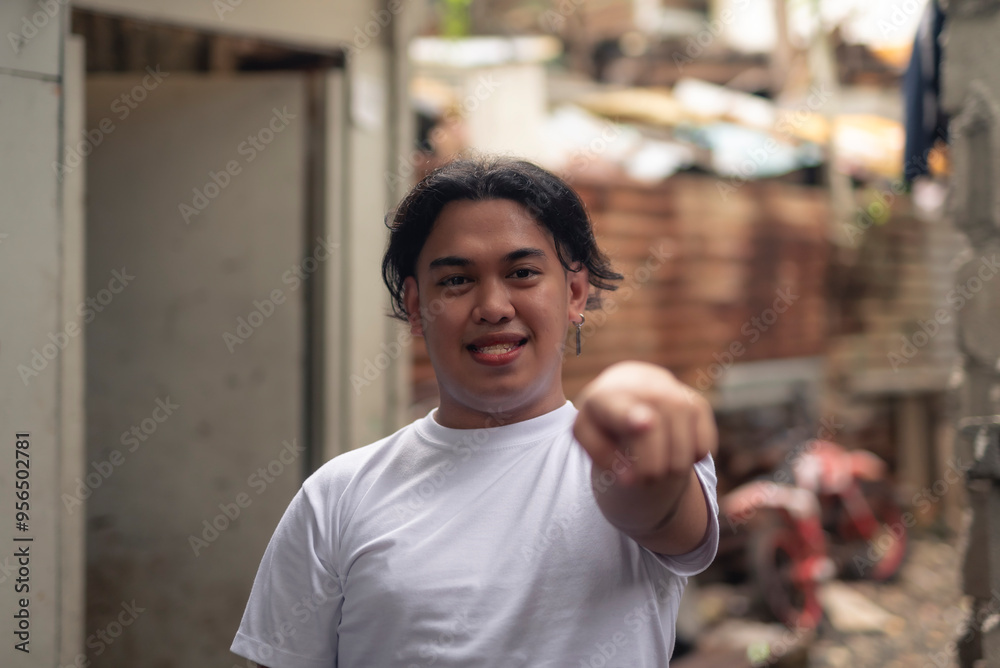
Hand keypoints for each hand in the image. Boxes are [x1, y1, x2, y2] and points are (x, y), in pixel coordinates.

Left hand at [573, 361, 716, 488]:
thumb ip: (603, 457)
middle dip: (651, 468)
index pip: (624, 409)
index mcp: (608, 397)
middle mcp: (645, 388)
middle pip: (657, 438)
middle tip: (644, 480)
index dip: (635, 418)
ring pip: (684, 445)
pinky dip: (692, 460)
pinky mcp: (697, 404)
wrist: (629, 384)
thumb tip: (631, 479)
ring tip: (657, 469)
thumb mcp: (588, 435)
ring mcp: (675, 394)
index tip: (646, 422)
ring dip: (673, 469)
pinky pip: (704, 446)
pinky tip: (675, 451)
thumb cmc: (604, 418)